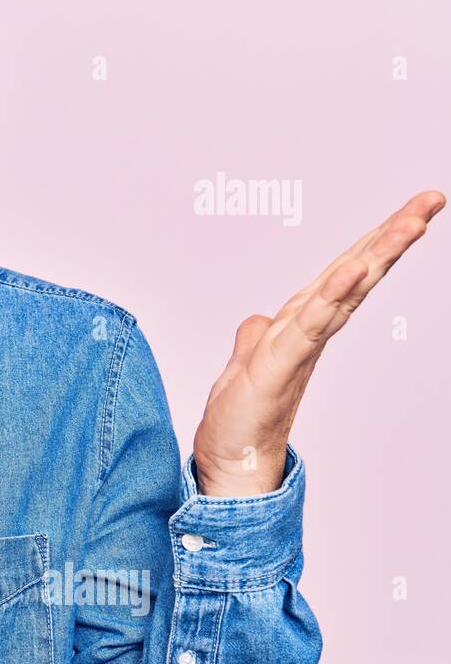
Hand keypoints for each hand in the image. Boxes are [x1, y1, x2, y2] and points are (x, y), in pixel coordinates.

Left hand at [193, 190, 443, 496]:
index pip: (344, 272)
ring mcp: (299, 345)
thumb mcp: (246, 363)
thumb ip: (257, 337)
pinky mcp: (281, 363)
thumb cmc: (243, 416)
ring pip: (343, 291)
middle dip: (393, 235)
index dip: (375, 239)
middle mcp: (309, 330)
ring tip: (410, 222)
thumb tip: (262, 320)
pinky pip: (311, 323)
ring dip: (376, 255)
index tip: (413, 209)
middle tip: (431, 201)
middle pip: (357, 272)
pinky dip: (334, 295)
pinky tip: (355, 270)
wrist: (231, 462)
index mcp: (303, 323)